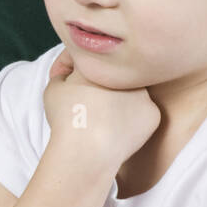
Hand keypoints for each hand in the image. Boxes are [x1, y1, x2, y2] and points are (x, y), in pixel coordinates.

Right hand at [42, 47, 160, 170]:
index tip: (62, 79)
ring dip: (113, 99)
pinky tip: (112, 129)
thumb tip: (70, 74)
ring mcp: (144, 93)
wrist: (88, 150)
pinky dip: (127, 119)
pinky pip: (138, 113)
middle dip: (94, 84)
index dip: (67, 66)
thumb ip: (63, 74)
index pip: (84, 56)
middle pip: (108, 75)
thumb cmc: (66, 119)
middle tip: (80, 100)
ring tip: (96, 118)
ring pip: (125, 92)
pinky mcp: (153, 114)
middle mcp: (126, 72)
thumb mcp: (53, 89)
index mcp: (99, 61)